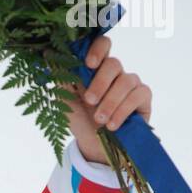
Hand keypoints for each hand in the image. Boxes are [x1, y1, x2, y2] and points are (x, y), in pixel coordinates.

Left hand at [65, 34, 152, 163]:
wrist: (94, 148)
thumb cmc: (80, 121)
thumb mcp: (65, 102)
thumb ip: (61, 80)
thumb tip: (48, 56)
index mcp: (96, 68)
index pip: (102, 45)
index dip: (98, 49)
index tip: (89, 64)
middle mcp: (115, 73)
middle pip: (114, 63)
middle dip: (100, 83)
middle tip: (90, 101)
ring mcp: (130, 83)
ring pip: (126, 81)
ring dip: (110, 102)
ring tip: (100, 120)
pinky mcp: (143, 97)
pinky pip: (138, 95)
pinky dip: (123, 111)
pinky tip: (112, 125)